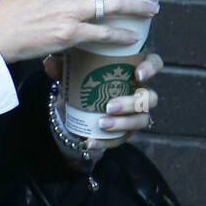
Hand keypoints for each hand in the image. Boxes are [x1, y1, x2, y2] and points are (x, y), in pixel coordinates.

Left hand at [42, 50, 163, 157]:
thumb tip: (50, 62)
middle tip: (109, 106)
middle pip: (151, 98)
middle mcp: (141, 91)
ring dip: (123, 124)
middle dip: (132, 103)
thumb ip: (62, 64)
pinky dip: (105, 142)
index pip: (154, 64)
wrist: (77, 103)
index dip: (151, 68)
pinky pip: (121, 139)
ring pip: (142, 120)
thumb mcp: (72, 68)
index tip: (138, 75)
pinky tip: (90, 142)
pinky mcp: (126, 131)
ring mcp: (136, 113)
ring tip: (102, 124)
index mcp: (134, 69)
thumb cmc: (84, 76)